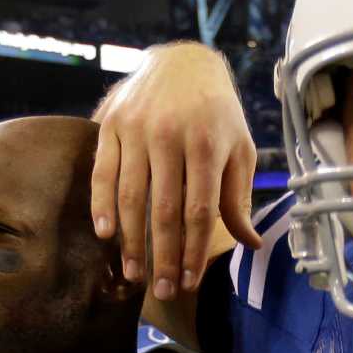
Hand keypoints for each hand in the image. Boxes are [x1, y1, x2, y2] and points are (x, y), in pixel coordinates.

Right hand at [92, 43, 261, 297]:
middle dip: (162, 257)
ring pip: (130, 196)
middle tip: (160, 291)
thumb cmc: (218, 112)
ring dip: (130, 241)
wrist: (183, 60)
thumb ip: (238, 198)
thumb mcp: (239, 148)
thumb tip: (252, 245)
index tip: (187, 282)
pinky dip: (100, 204)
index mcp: (208, 144)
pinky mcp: (111, 123)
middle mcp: (171, 136)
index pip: (198, 211)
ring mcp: (137, 129)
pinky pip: (102, 170)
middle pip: (164, 211)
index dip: (192, 251)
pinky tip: (104, 234)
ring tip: (133, 274)